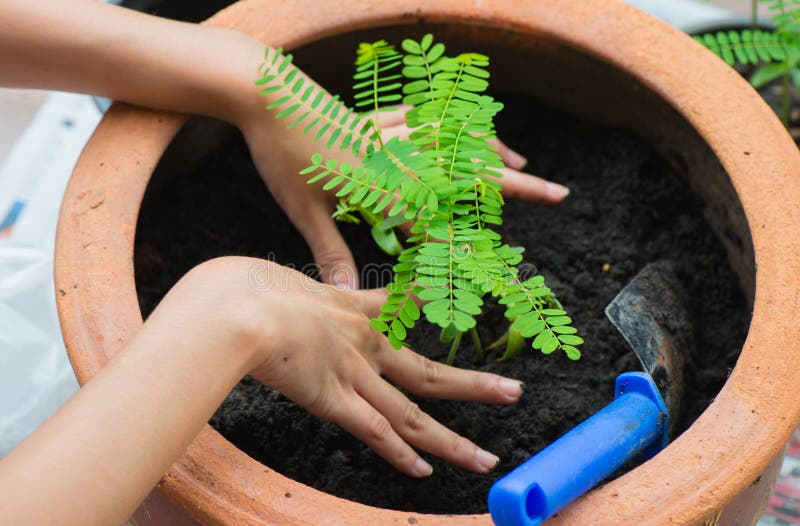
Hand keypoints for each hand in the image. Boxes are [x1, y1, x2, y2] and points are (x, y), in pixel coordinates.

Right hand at [222, 257, 524, 475]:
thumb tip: (255, 287)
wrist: (234, 309)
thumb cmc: (238, 287)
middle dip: (472, 385)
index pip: (400, 304)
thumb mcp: (267, 278)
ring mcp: (353, 375)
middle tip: (513, 392)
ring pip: (412, 414)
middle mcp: (363, 343)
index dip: (429, 307)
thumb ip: (277, 290)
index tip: (456, 304)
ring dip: (450, 439)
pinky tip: (424, 470)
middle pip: (428, 371)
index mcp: (348, 307)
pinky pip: (376, 433)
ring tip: (485, 458)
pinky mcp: (334, 400)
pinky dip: (400, 454)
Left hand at [235, 71, 569, 290]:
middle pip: (472, 177)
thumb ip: (333, 252)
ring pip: (458, 143)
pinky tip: (465, 125)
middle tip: (558, 191)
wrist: (266, 95)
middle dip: (518, 187)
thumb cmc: (283, 158)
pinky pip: (429, 118)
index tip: (508, 267)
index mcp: (386, 189)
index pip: (442, 225)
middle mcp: (401, 160)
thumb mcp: (307, 211)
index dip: (474, 248)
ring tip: (521, 161)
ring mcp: (395, 133)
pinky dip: (453, 122)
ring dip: (493, 152)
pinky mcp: (382, 115)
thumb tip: (347, 297)